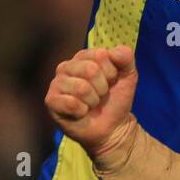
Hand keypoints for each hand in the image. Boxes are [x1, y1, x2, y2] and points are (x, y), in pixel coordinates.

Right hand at [45, 44, 137, 158]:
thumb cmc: (116, 99)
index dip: (111, 72)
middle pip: (90, 70)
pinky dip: (82, 111)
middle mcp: (66, 67)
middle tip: (100, 95)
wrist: (113, 127)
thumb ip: (126, 57)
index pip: (100, 55)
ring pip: (82, 88)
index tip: (110, 82)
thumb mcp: (128, 75)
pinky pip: (71, 103)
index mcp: (83, 57)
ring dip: (93, 100)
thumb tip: (113, 52)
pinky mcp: (51, 101)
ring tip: (91, 104)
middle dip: (102, 88)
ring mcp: (56, 83)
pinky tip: (81, 112)